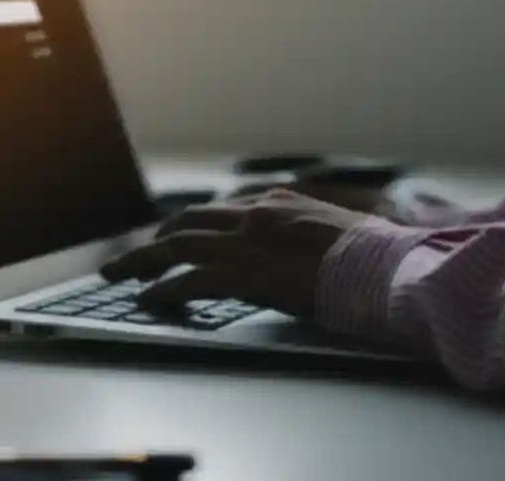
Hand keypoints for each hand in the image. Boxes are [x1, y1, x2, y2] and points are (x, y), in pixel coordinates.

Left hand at [101, 189, 370, 317]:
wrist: (387, 267)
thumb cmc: (375, 257)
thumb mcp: (336, 232)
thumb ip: (306, 233)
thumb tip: (301, 244)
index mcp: (277, 204)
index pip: (219, 211)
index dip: (189, 226)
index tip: (172, 238)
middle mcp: (256, 217)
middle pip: (187, 223)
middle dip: (154, 240)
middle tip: (131, 259)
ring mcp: (248, 244)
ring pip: (177, 247)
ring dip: (141, 261)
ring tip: (117, 276)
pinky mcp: (247, 275)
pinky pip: (190, 281)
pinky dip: (164, 289)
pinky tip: (147, 299)